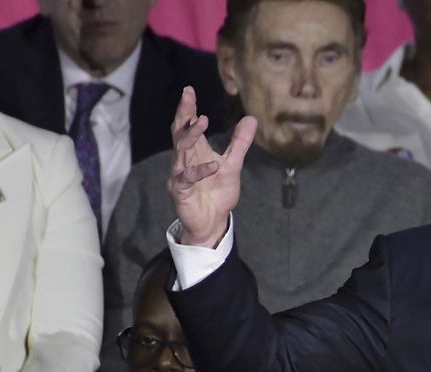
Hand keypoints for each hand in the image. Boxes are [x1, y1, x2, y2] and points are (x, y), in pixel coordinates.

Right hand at [167, 86, 256, 246]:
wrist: (212, 221)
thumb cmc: (217, 193)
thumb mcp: (233, 164)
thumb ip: (240, 143)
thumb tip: (250, 118)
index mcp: (195, 151)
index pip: (189, 126)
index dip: (188, 109)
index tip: (189, 91)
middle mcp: (184, 160)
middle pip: (180, 133)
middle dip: (184, 114)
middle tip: (188, 97)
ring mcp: (180, 174)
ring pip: (181, 151)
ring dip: (191, 136)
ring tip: (203, 122)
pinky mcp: (180, 191)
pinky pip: (187, 178)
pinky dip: (200, 171)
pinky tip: (213, 165)